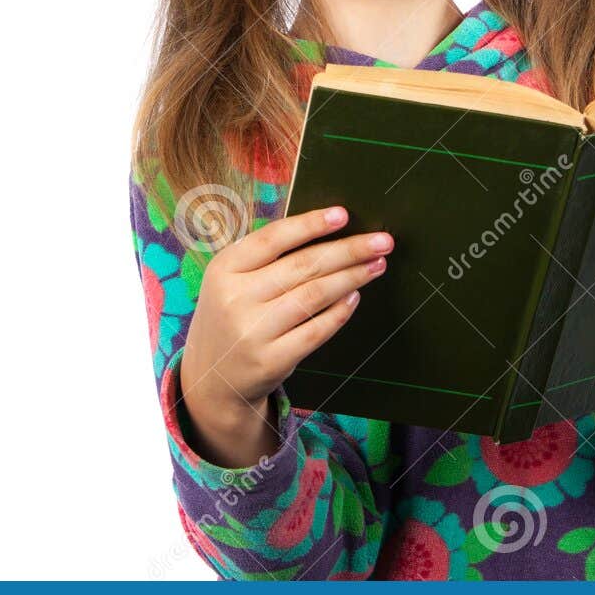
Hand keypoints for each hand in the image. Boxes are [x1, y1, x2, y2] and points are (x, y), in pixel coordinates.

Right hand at [178, 205, 390, 465]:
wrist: (212, 379)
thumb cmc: (232, 316)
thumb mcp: (232, 281)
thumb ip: (267, 257)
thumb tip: (327, 230)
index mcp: (224, 267)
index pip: (273, 237)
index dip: (310, 224)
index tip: (344, 215)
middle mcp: (235, 297)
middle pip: (303, 265)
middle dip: (349, 250)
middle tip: (383, 242)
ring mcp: (252, 331)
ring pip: (314, 295)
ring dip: (352, 277)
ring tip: (376, 265)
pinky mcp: (270, 360)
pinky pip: (316, 330)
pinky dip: (339, 311)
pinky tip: (355, 297)